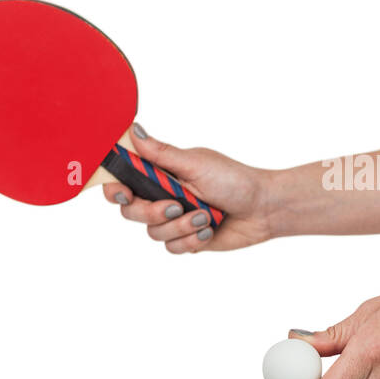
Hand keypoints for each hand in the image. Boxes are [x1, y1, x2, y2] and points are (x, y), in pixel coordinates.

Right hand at [102, 125, 274, 252]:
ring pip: (154, 232)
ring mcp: (174, 219)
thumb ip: (161, 153)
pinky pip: (172, 247)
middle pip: (132, 211)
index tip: (124, 193)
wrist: (264, 208)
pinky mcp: (186, 239)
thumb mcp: (196, 163)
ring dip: (180, 226)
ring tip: (205, 216)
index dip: (116, 189)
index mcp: (162, 173)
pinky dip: (191, 240)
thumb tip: (133, 130)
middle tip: (175, 206)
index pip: (124, 180)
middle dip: (152, 212)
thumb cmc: (235, 180)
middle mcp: (164, 196)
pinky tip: (208, 230)